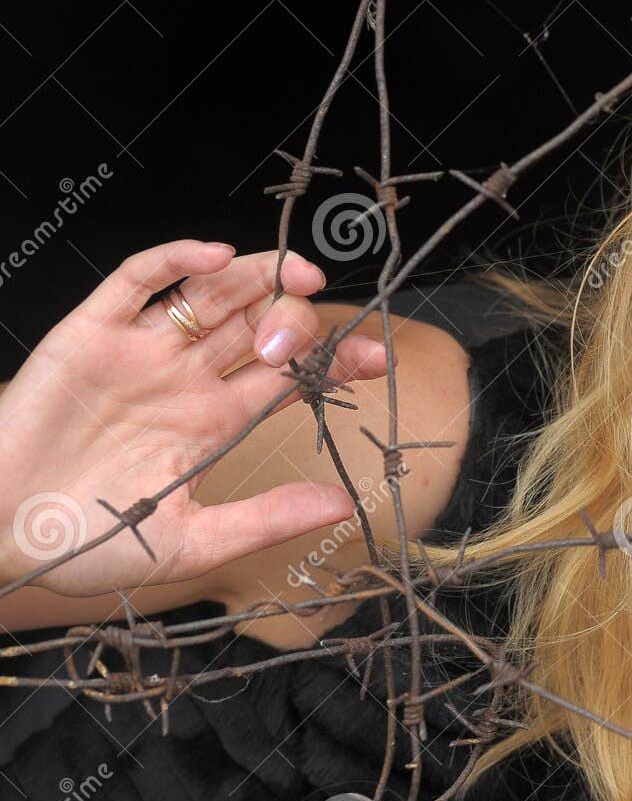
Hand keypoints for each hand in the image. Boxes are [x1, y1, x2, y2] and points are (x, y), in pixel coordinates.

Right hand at [0, 238, 387, 597]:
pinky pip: (138, 280)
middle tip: (310, 331)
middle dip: (296, 318)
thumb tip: (344, 505)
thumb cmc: (83, 545)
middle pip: (259, 326)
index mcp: (214, 423)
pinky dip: (176, 259)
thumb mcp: (189, 543)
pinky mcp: (90, 332)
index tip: (379, 357)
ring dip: (254, 278)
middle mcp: (186, 379)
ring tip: (293, 274)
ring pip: (210, 294)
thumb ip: (265, 520)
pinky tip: (214, 255)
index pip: (291, 377)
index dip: (336, 361)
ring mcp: (141, 351)